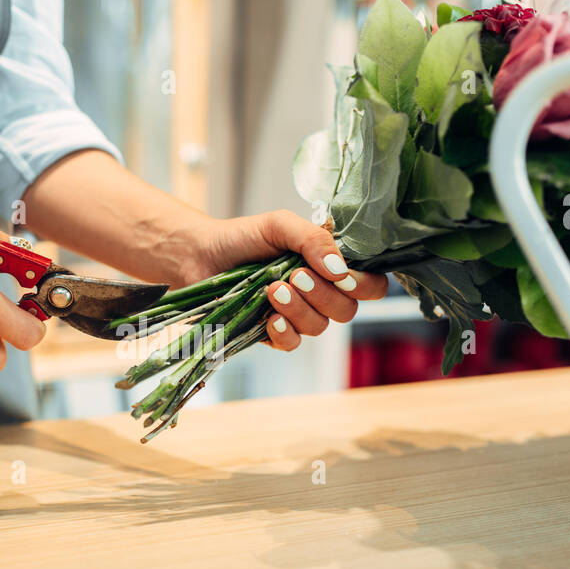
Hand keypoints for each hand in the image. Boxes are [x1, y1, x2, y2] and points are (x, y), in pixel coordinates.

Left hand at [186, 210, 388, 351]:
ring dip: (299, 309)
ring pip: (318, 327)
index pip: (369, 286)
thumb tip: (339, 268)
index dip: (363, 286)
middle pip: (346, 311)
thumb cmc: (243, 237)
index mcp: (328, 267)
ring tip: (272, 289)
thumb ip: (313, 239)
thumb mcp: (280, 225)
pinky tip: (270, 318)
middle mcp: (319, 294)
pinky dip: (284, 332)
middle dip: (323, 295)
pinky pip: (292, 343)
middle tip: (295, 276)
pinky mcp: (271, 333)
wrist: (199, 255)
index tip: (338, 275)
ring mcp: (296, 316)